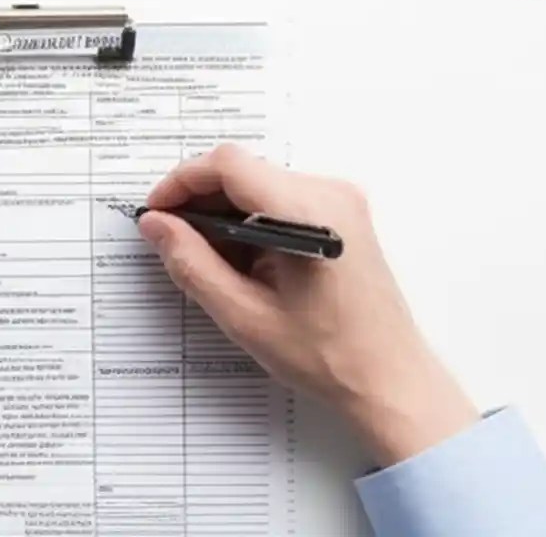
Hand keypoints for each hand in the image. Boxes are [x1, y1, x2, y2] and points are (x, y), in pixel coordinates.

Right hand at [138, 145, 477, 465]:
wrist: (389, 379)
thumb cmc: (327, 355)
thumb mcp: (243, 314)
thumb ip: (192, 263)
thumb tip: (156, 225)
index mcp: (307, 212)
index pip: (228, 165)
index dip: (181, 181)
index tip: (156, 212)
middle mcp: (329, 194)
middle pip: (243, 171)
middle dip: (200, 200)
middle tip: (173, 240)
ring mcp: (341, 202)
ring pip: (259, 184)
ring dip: (225, 213)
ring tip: (210, 261)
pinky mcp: (344, 216)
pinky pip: (282, 199)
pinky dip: (251, 220)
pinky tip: (242, 262)